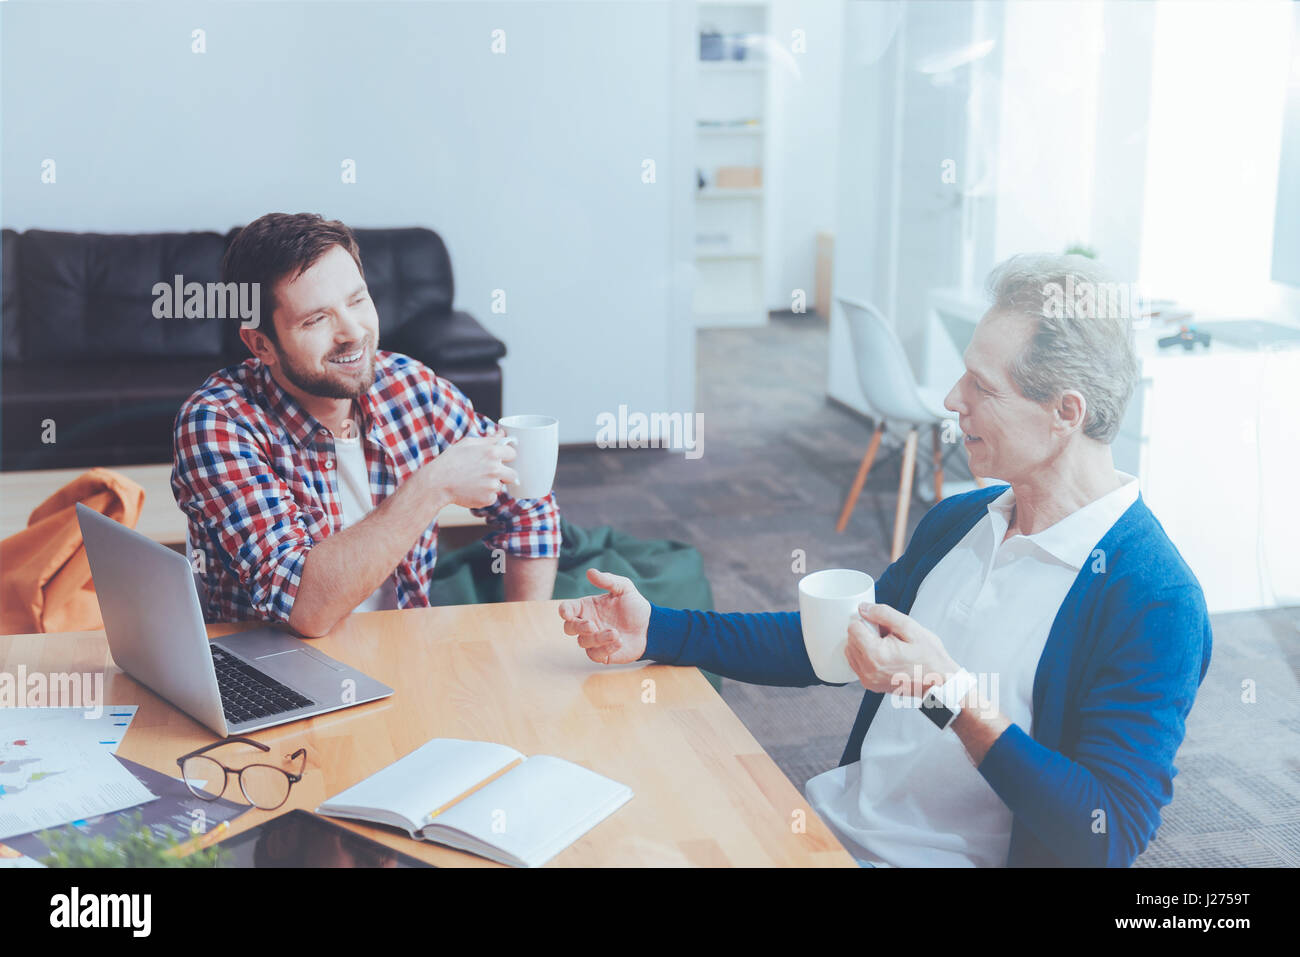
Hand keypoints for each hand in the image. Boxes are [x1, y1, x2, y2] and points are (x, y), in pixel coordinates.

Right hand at [424, 435, 518, 508]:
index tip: (501, 458)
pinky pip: (492, 497)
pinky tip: (472, 489)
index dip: (507, 456)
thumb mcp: (468, 443)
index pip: (513, 454)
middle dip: (505, 473)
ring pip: (500, 486)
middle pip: (513, 474)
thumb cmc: (450, 461)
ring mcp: (492, 486)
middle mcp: (495, 469)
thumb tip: (502, 434)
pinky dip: (485, 495)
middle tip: (490, 473)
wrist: (437, 482)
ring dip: (492, 484)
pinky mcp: (488, 499)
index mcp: (492, 453)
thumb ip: (489, 440)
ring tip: (474, 481)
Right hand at [557, 568, 650, 664]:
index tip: (567, 613)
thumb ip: (608, 580)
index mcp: (587, 607)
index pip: (567, 609)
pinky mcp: (602, 654)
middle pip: (569, 628)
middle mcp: (587, 623)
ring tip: (616, 633)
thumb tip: (590, 572)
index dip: (564, 611)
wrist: (650, 627)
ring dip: (598, 638)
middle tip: (592, 625)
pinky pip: (595, 655)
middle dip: (578, 627)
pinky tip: (619, 642)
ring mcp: (593, 640)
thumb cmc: (634, 606)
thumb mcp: (624, 588)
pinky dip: (606, 649)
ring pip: (583, 642)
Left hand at [844, 602, 958, 697]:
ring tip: (887, 647)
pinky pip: (857, 664)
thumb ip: (884, 614)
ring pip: (851, 652)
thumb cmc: (930, 657)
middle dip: (866, 633)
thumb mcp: (910, 628)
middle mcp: (868, 670)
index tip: (882, 626)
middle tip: (888, 637)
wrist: (939, 682)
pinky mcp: (870, 685)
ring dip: (864, 645)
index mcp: (876, 655)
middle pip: (850, 640)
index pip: (853, 628)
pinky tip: (885, 656)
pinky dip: (866, 657)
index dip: (867, 622)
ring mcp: (868, 680)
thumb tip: (863, 608)